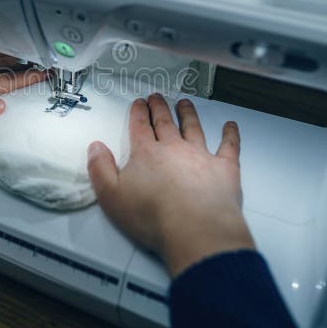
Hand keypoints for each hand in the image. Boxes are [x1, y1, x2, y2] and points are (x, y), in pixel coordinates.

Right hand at [87, 94, 254, 277]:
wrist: (195, 230)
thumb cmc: (153, 217)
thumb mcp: (111, 196)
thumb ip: (100, 169)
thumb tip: (95, 148)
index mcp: (146, 153)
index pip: (140, 126)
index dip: (138, 112)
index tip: (138, 103)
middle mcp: (174, 148)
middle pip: (165, 122)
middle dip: (159, 107)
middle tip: (157, 97)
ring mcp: (201, 155)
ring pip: (194, 128)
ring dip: (188, 114)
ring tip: (185, 104)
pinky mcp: (224, 168)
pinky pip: (229, 145)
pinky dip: (230, 134)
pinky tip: (230, 126)